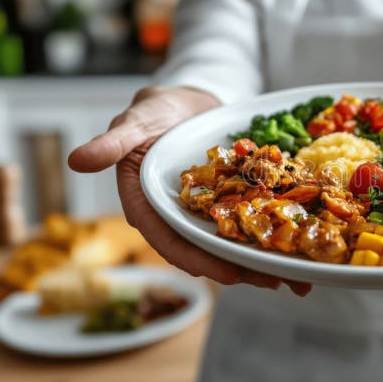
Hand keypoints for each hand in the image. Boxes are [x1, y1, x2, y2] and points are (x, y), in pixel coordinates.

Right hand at [68, 86, 311, 296]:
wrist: (188, 101)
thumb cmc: (155, 112)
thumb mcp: (135, 122)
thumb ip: (112, 143)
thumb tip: (76, 160)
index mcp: (150, 208)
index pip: (171, 241)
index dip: (198, 260)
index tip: (227, 273)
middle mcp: (182, 218)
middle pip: (211, 251)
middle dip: (243, 269)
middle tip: (276, 280)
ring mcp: (210, 215)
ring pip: (236, 245)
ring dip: (267, 263)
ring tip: (300, 278)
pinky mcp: (235, 204)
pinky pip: (254, 224)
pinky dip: (278, 236)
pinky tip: (306, 250)